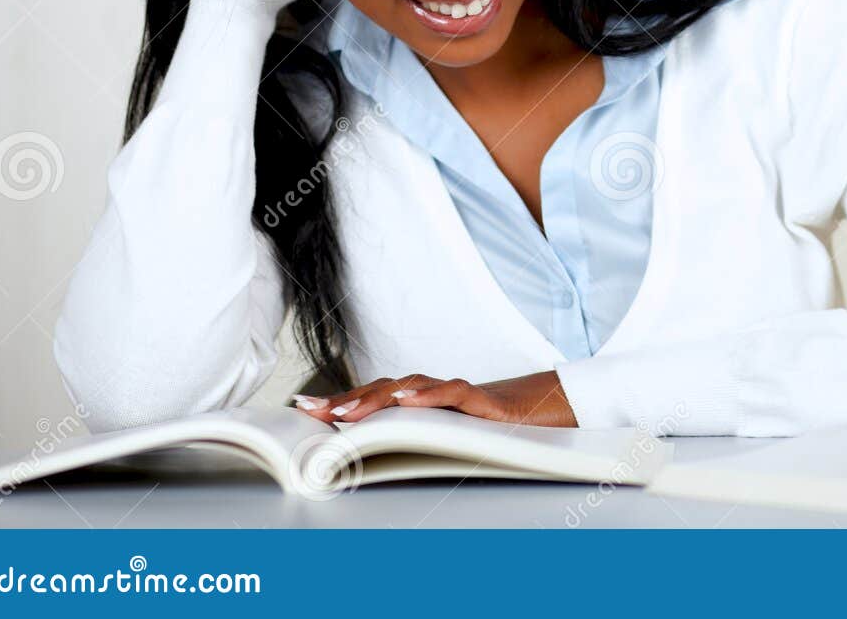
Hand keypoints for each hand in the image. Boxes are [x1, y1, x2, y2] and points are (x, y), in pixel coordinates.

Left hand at [291, 371, 577, 427]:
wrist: (545, 410)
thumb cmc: (491, 427)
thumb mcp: (446, 439)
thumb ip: (413, 440)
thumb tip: (366, 458)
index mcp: (420, 404)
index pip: (373, 398)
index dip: (339, 400)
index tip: (301, 407)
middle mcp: (432, 394)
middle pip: (382, 390)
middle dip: (345, 400)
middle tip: (311, 410)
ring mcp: (455, 394)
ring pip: (410, 388)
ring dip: (376, 398)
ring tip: (346, 412)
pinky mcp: (481, 399)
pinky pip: (452, 393)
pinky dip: (429, 394)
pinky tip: (407, 399)